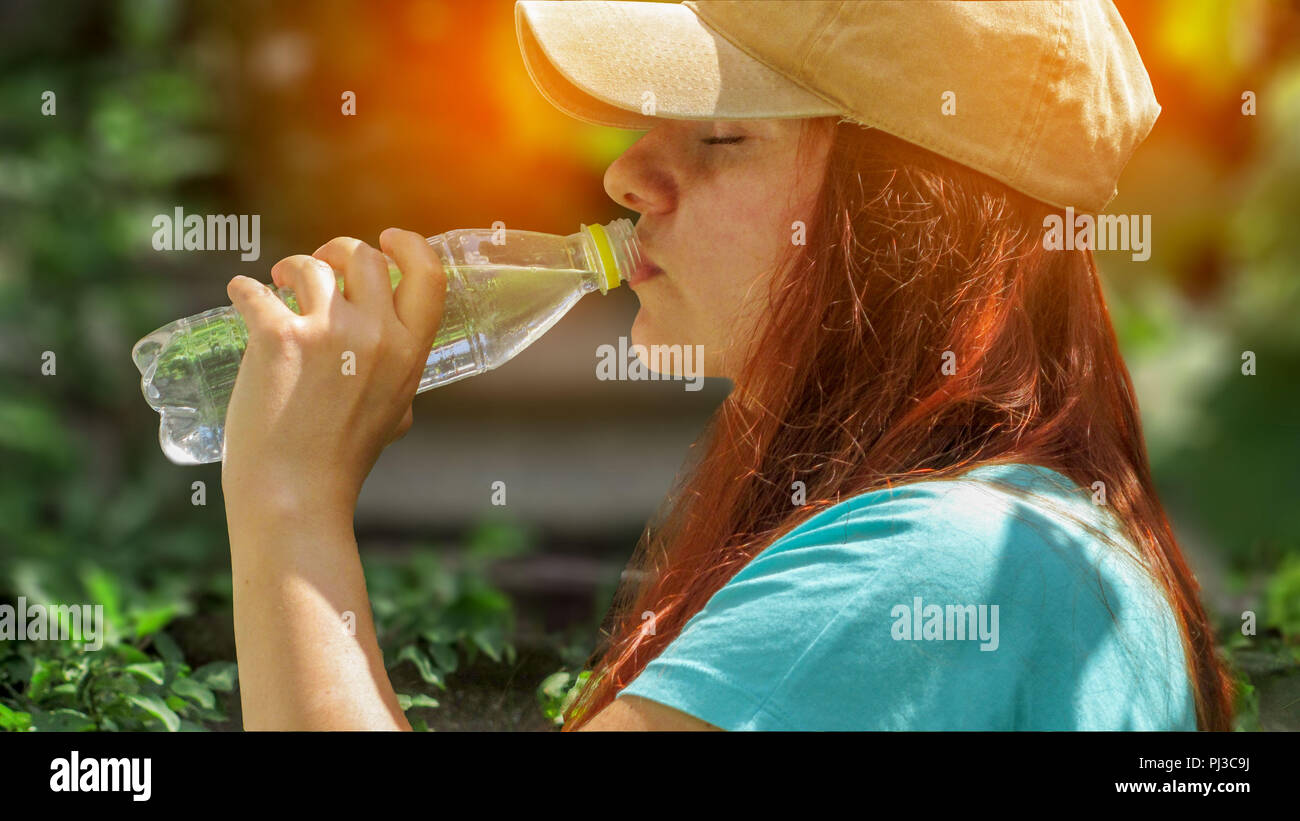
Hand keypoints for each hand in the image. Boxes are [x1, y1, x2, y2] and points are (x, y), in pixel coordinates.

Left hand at [221, 228, 445, 512]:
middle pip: (363, 256)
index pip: (428, 274)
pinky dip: (243, 290)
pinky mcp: (278, 338)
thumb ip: (397, 383)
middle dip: (337, 253)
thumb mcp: (393, 416)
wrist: (295, 496)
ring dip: (290, 270)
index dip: (409, 245)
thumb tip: (390, 370)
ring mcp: (327, 335)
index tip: (387, 239)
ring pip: (309, 266)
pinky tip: (241, 295)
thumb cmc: (341, 463)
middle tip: (317, 269)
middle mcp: (376, 336)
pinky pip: (254, 292)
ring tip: (277, 285)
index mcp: (410, 353)